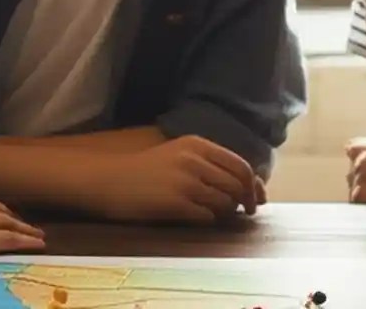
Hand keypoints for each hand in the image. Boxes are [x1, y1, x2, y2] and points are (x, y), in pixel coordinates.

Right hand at [87, 135, 262, 223]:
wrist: (108, 180)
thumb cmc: (146, 171)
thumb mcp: (180, 155)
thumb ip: (211, 164)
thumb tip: (250, 185)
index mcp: (197, 144)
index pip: (241, 165)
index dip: (254, 185)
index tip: (257, 199)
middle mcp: (194, 160)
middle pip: (237, 185)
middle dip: (244, 201)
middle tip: (243, 212)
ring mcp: (184, 181)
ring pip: (224, 202)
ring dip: (226, 212)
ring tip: (216, 214)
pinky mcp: (174, 203)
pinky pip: (207, 216)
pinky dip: (209, 220)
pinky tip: (199, 219)